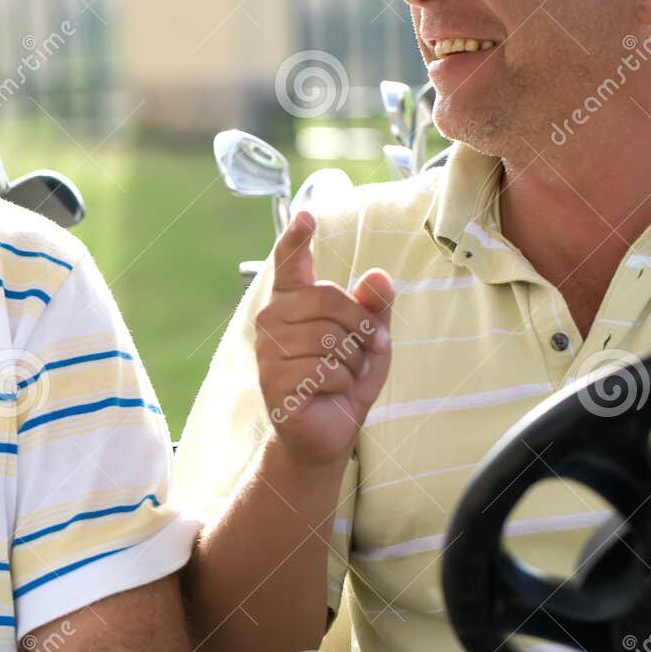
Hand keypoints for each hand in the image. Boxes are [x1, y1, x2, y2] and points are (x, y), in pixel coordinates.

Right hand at [254, 210, 393, 468]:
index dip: (297, 239)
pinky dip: (340, 384)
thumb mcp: (369, 342)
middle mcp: (274, 319)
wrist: (324, 434)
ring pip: (331, 337)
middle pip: (330, 298)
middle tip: (362, 350)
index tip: (306, 217)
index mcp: (293, 303)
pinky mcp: (273, 378)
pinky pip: (325, 369)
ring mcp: (269, 349)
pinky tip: (326, 393)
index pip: (290, 263)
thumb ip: (374, 308)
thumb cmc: (343, 382)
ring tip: (340, 377)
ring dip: (351, 361)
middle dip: (359, 327)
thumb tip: (381, 276)